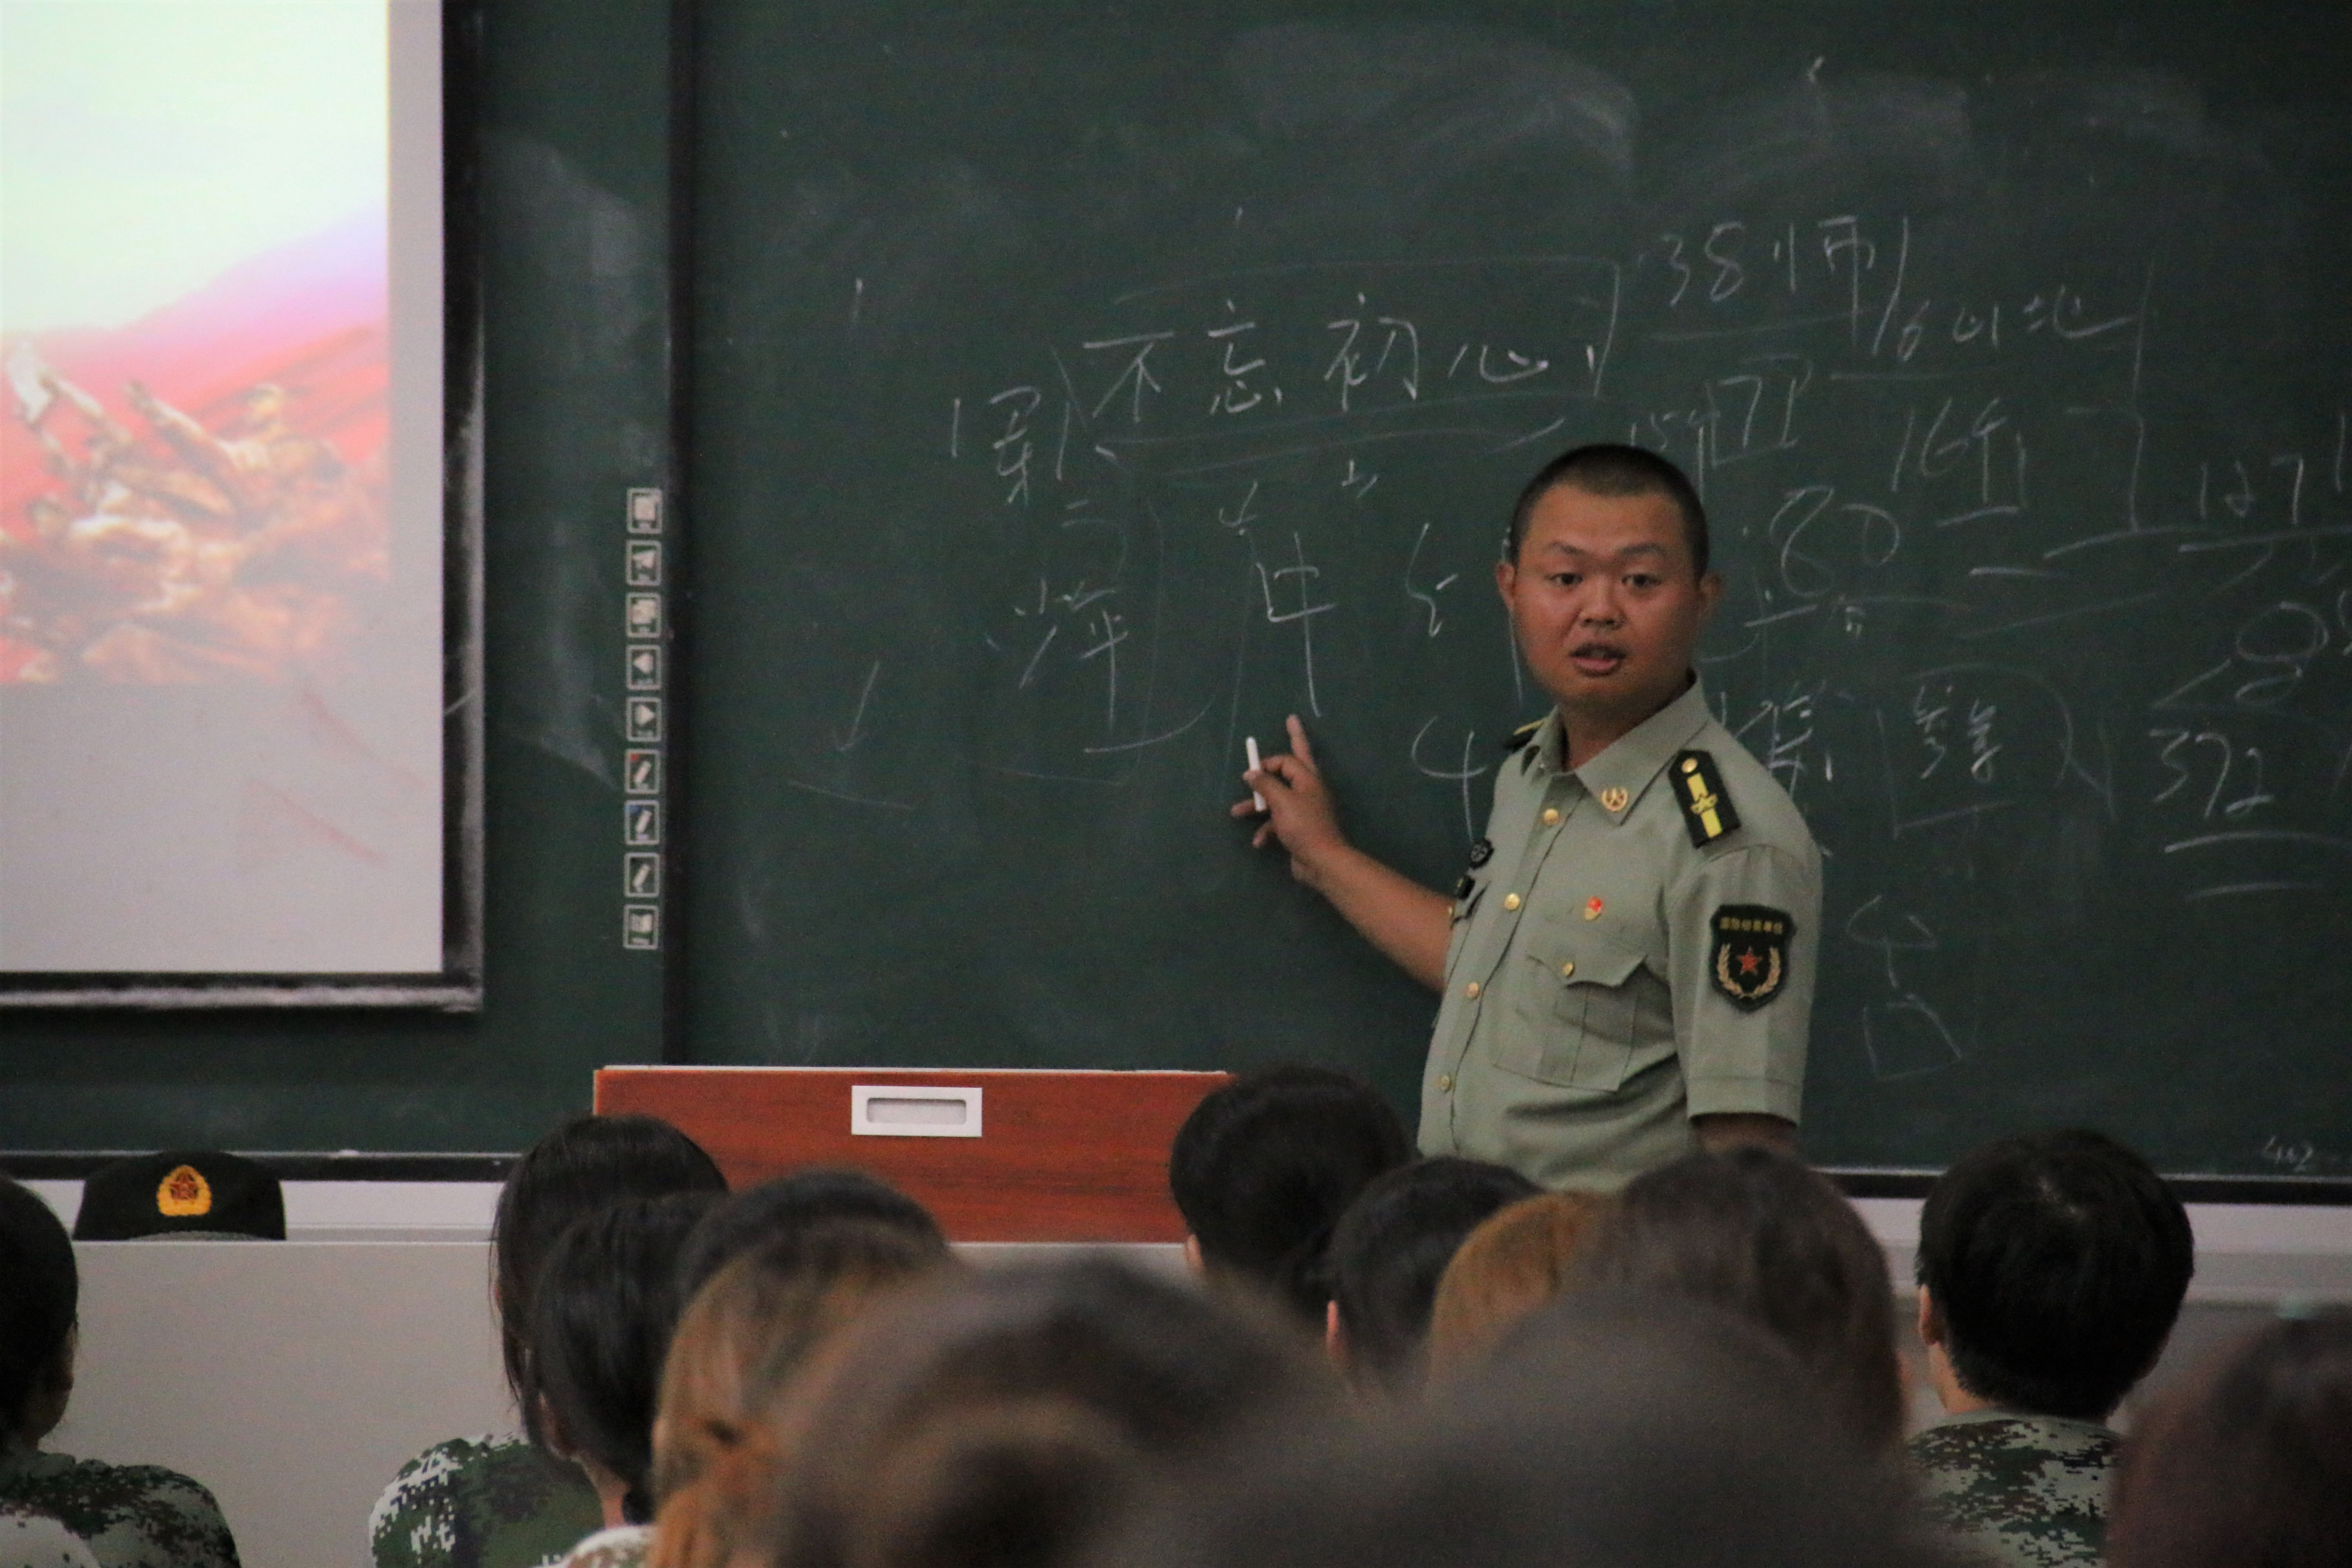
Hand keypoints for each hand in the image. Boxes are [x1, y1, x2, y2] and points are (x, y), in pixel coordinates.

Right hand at [1230, 714, 1349, 882]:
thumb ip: (1265, 784)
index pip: (1288, 760)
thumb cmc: (1303, 825)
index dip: (1269, 761)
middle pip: (1292, 766)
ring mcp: (1304, 810)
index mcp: (1308, 779)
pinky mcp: (1298, 829)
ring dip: (1257, 806)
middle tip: (1291, 721)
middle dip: (1285, 749)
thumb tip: (1252, 772)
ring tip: (1236, 813)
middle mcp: (1308, 791)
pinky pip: (1278, 823)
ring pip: (1276, 800)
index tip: (1253, 769)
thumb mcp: (1281, 801)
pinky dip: (1267, 830)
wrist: (1321, 861)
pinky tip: (1259, 842)